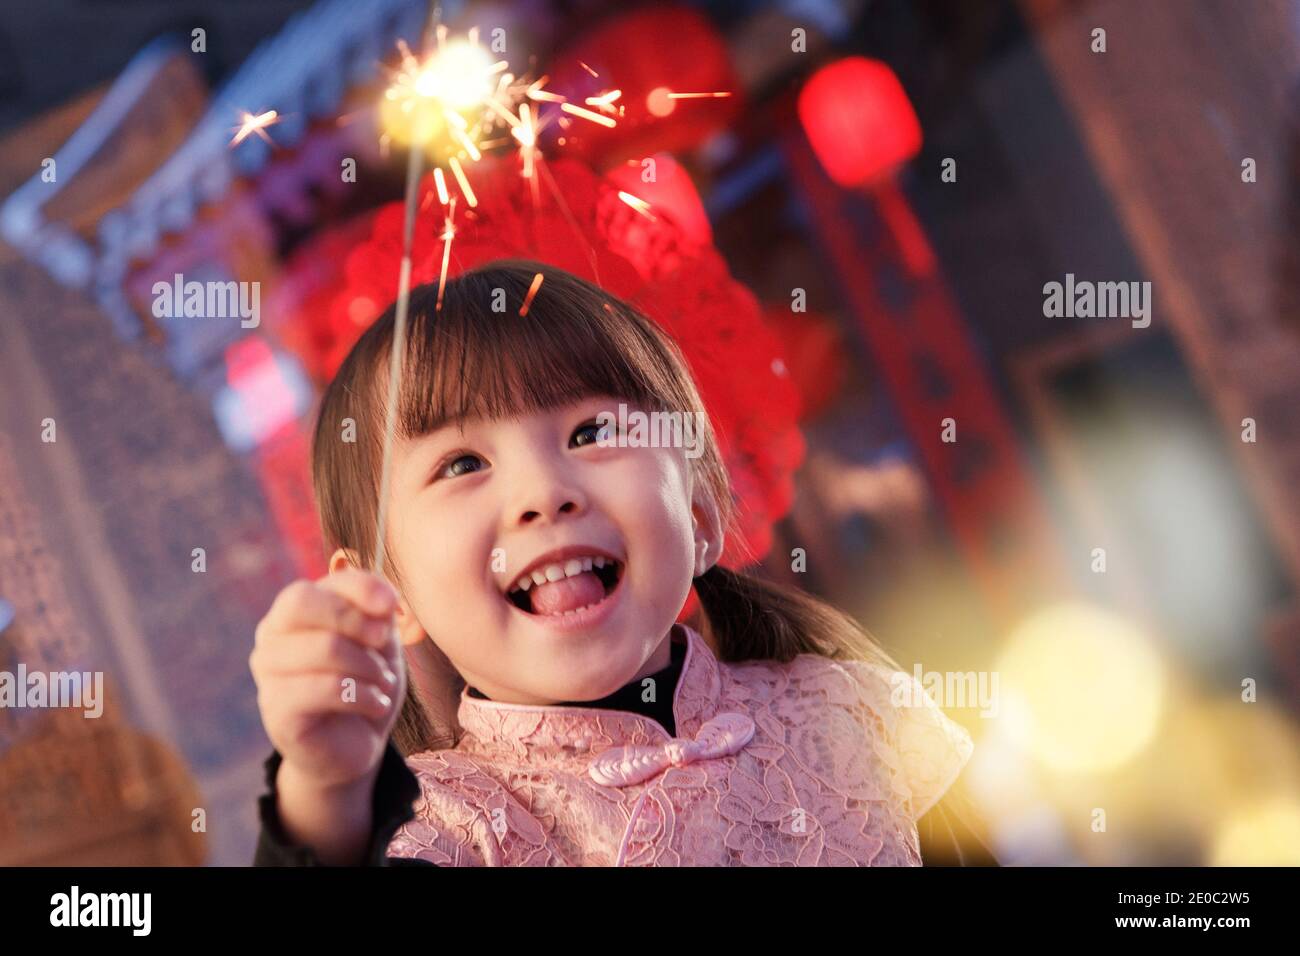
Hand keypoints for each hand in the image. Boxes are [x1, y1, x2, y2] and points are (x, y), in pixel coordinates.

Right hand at [250, 569, 403, 790]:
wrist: (354, 745)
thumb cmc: (363, 682)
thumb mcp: (378, 640)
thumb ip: (377, 611)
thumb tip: (385, 598)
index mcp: (293, 612)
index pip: (320, 583)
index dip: (360, 588)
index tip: (393, 606)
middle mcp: (270, 637)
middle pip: (301, 603)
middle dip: (354, 619)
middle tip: (382, 643)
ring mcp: (268, 674)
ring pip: (324, 647)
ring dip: (369, 666)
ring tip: (383, 682)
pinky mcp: (277, 710)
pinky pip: (326, 688)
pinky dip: (365, 695)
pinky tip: (377, 703)